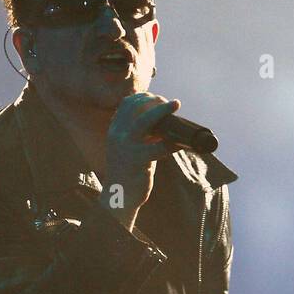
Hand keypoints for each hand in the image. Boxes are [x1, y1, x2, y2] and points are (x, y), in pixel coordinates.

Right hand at [98, 92, 180, 229]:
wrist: (119, 197)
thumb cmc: (128, 171)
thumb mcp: (129, 147)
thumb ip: (141, 135)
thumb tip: (161, 123)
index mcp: (115, 130)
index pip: (127, 104)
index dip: (144, 97)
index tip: (158, 99)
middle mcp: (117, 135)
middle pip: (135, 107)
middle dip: (155, 101)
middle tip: (172, 104)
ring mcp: (125, 148)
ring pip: (144, 122)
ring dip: (162, 111)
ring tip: (176, 106)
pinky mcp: (136, 162)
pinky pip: (157, 148)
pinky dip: (170, 144)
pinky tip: (179, 144)